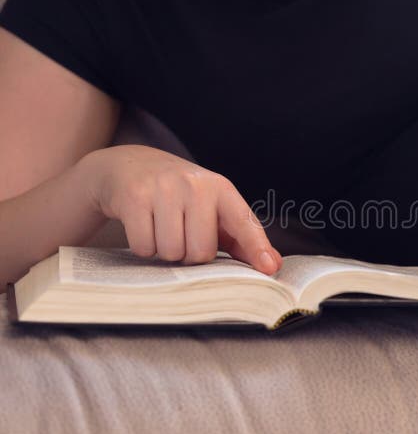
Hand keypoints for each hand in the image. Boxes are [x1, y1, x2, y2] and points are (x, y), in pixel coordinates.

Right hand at [81, 145, 280, 273]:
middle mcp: (195, 185)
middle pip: (201, 252)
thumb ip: (242, 237)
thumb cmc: (180, 196)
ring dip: (165, 251)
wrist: (129, 165)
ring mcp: (163, 189)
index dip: (256, 247)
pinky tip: (144, 226)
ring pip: (171, 252)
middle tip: (182, 235)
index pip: (243, 222)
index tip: (269, 269)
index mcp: (221, 189)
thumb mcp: (212, 208)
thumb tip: (272, 264)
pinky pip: (144, 247)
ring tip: (162, 229)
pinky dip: (143, 246)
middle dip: (190, 254)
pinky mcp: (134, 197)